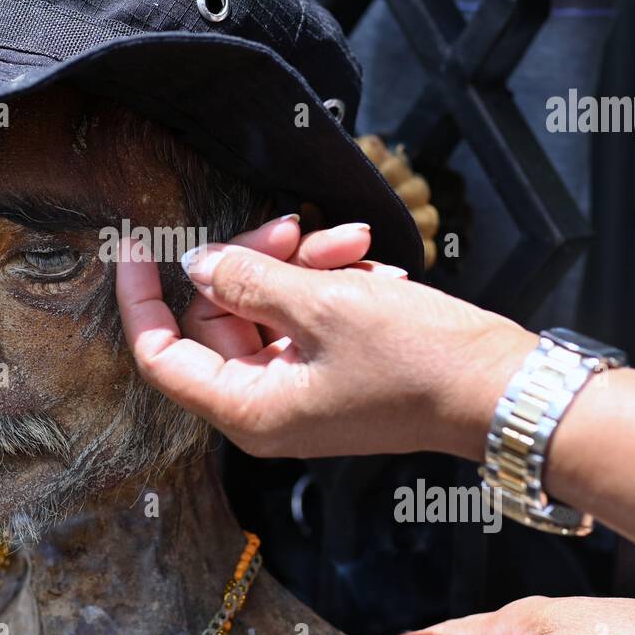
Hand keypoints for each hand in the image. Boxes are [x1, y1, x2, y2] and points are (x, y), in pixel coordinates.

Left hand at [115, 216, 535, 459]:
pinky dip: (325, 285)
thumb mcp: (323, 303)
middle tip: (291, 224)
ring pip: (265, 311)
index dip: (140, 298)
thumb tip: (197, 265)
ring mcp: (298, 391)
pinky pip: (303, 319)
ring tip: (346, 241)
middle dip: (252, 262)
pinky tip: (366, 264)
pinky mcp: (329, 373)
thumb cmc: (417, 358)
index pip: (161, 354)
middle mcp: (264, 408)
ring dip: (299, 267)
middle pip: (218, 319)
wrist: (499, 386)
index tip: (135, 245)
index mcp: (248, 409)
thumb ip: (249, 280)